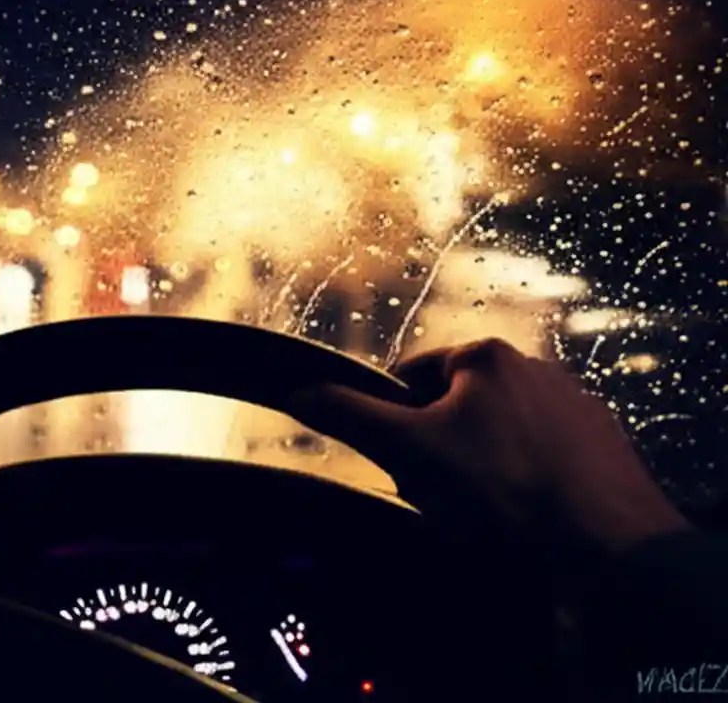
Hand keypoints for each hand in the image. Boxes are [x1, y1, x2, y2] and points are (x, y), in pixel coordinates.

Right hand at [294, 338, 690, 556]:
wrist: (607, 551)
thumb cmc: (503, 493)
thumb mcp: (408, 452)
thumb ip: (350, 416)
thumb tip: (298, 390)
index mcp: (486, 356)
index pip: (409, 378)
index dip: (392, 424)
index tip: (397, 465)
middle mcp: (537, 367)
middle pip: (455, 408)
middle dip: (438, 451)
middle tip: (439, 496)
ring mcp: (576, 407)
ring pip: (499, 437)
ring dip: (482, 470)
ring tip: (484, 517)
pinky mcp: (604, 449)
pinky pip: (542, 462)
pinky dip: (526, 486)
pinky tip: (524, 522)